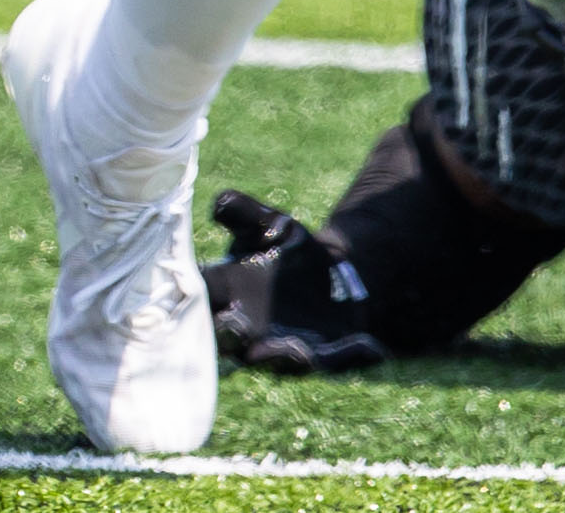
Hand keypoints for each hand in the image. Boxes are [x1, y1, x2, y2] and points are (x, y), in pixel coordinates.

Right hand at [205, 192, 388, 377]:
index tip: (195, 295)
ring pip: (276, 362)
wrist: (324, 269)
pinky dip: (349, 356)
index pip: (201, 300)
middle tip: (237, 325)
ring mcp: (281, 345)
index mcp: (226, 293)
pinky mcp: (319, 355)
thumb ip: (241, 211)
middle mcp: (246, 327)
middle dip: (229, 337)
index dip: (194, 300)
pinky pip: (331, 362)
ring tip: (297, 352)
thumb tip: (219, 203)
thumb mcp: (265, 223)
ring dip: (282, 358)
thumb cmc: (282, 245)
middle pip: (227, 341)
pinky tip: (370, 348)